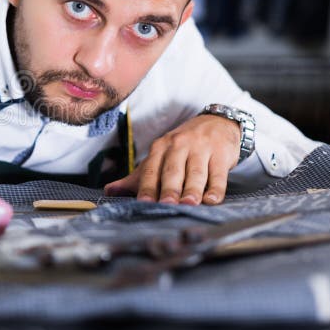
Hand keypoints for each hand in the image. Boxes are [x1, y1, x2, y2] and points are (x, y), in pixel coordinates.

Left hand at [103, 114, 240, 204]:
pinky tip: (212, 199)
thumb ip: (137, 177)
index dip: (147, 187)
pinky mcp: (221, 154)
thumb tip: (108, 191)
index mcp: (160, 147)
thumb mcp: (159, 157)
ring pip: (196, 173)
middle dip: (169, 189)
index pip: (151, 170)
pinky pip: (218, 174)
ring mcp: (202, 149)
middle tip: (167, 205)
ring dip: (192, 190)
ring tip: (189, 204)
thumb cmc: (183, 147)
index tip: (143, 203)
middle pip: (173, 171)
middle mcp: (179, 145)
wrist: (216, 124)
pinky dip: (216, 188)